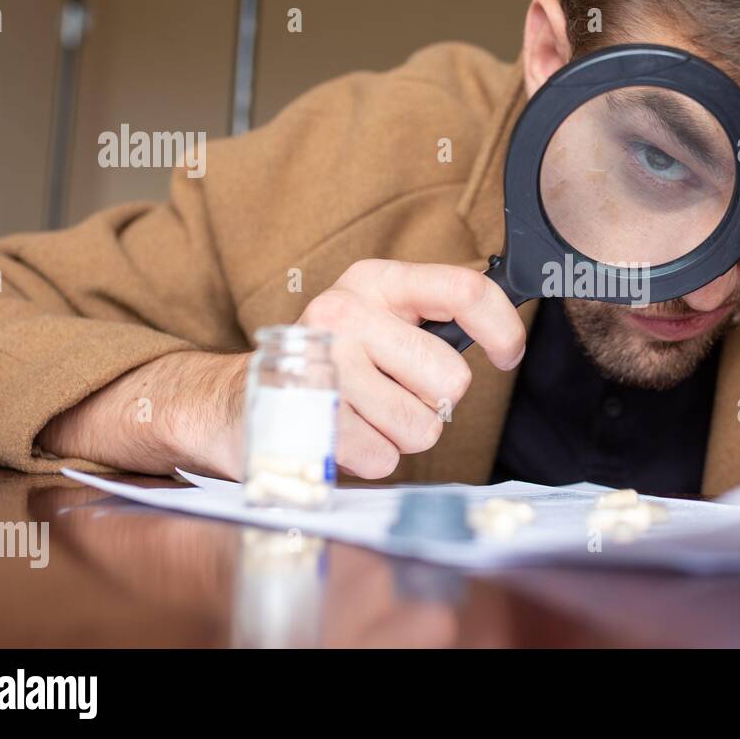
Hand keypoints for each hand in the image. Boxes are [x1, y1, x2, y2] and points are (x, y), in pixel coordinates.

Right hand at [38, 260, 525, 479]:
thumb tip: (503, 336)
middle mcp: (344, 313)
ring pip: (421, 427)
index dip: (502, 328)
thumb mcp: (376, 319)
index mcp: (373, 281)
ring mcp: (321, 366)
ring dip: (401, 434)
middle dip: (435, 402)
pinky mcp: (305, 419)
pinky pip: (383, 458)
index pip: (463, 289)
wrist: (233, 398)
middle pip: (449, 377)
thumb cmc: (326, 361)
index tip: (507, 355)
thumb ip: (433, 318)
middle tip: (398, 394)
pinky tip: (341, 435)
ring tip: (364, 415)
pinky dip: (371, 458)